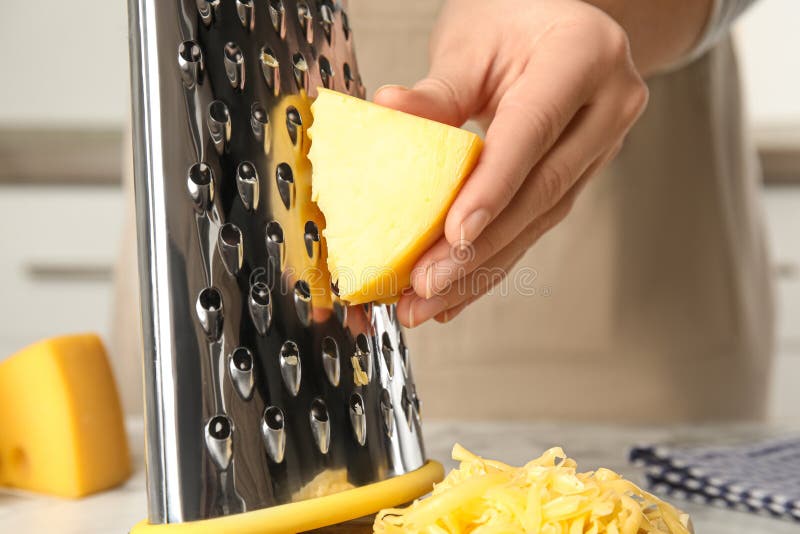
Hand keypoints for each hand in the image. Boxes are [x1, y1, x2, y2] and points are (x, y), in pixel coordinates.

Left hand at [374, 0, 647, 326]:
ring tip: (430, 301)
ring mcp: (602, 144)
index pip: (533, 131)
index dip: (493, 188)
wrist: (558, 19)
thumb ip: (437, 89)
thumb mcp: (472, 41)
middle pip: (542, 189)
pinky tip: (461, 290)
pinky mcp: (582, 172)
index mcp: (584, 55)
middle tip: (427, 284)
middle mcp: (608, 105)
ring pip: (541, 217)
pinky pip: (538, 221)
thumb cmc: (514, 17)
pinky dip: (496, 258)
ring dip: (484, 267)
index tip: (454, 235)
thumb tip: (388, 112)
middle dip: (481, 247)